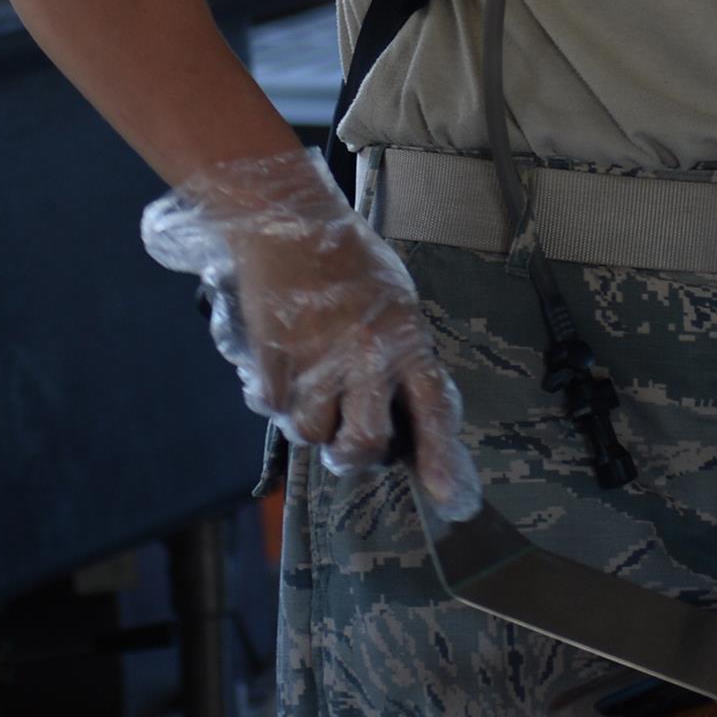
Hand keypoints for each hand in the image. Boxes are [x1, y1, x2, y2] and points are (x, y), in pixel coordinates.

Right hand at [141, 150, 481, 519]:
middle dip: (355, 455)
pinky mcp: (273, 355)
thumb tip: (405, 408)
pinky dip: (273, 398)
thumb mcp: (396, 301)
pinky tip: (280, 374)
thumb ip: (403, 353)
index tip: (445, 496)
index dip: (439, 459)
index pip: (433, 410)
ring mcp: (317, 358)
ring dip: (311, 424)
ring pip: (313, 432)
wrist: (289, 220)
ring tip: (311, 396)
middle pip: (365, 442)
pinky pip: (271, 406)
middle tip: (348, 443)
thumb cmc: (348, 259)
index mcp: (405, 340)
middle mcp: (366, 355)